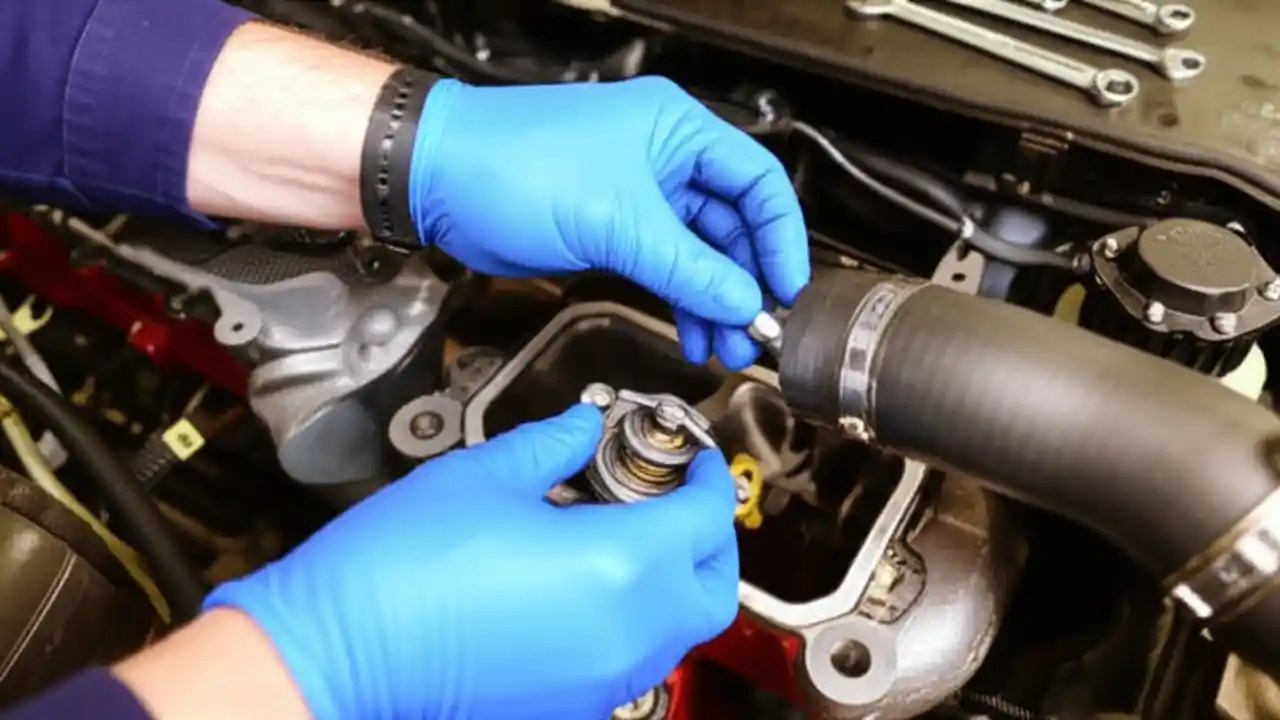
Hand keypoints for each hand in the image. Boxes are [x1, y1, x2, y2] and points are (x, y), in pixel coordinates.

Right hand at [203, 404, 739, 719]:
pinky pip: (628, 666)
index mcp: (620, 565)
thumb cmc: (399, 567)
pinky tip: (581, 592)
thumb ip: (552, 446)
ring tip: (624, 541)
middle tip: (677, 503)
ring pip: (675, 633)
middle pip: (713, 590)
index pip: (707, 519)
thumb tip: (581, 427)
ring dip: (671, 586)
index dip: (707, 480)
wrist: (336, 653)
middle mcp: (627, 634)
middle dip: (709, 541)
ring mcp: (601, 682)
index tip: (694, 461)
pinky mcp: (569, 710)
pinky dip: (629, 627)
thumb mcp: (482, 477)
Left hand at [409, 77, 809, 369]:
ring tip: (726, 347)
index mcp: (677, 131)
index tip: (785, 288)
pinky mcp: (610, 229)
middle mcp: (664, 159)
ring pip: (697, 253)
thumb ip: (687, 268)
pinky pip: (663, 267)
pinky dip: (679, 300)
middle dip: (745, 281)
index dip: (780, 238)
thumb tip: (741, 301)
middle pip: (731, 224)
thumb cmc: (512, 164)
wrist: (439, 180)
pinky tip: (692, 333)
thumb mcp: (617, 221)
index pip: (757, 182)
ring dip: (714, 301)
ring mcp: (637, 195)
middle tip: (755, 331)